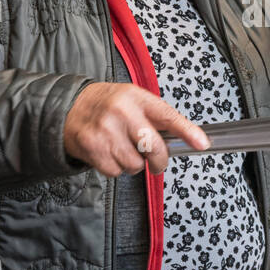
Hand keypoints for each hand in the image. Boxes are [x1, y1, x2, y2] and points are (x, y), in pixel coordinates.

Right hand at [64, 82, 208, 176]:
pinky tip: (108, 153)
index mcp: (136, 98)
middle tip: (155, 161)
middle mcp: (122, 112)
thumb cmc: (107, 105)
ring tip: (121, 148)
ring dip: (132, 164)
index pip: (167, 116)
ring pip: (135, 165)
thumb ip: (155, 116)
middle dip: (158, 160)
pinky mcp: (93, 148)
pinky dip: (115, 168)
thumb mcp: (132, 99)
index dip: (187, 131)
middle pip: (153, 148)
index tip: (201, 143)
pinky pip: (116, 172)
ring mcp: (106, 131)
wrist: (68, 107)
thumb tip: (183, 139)